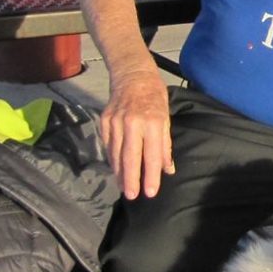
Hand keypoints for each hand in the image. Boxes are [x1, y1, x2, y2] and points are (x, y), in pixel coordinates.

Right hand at [101, 70, 173, 198]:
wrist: (133, 75)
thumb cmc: (154, 97)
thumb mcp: (166, 118)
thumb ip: (165, 145)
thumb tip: (167, 169)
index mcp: (153, 122)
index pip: (152, 155)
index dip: (151, 175)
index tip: (150, 192)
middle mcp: (133, 123)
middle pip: (130, 157)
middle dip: (131, 179)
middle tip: (132, 196)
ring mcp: (116, 122)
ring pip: (117, 153)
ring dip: (120, 173)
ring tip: (124, 187)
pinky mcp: (104, 121)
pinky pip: (109, 145)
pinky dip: (112, 159)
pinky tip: (117, 170)